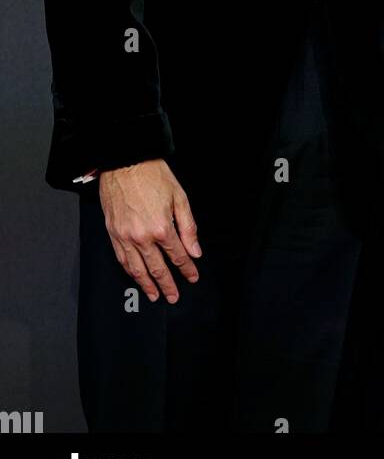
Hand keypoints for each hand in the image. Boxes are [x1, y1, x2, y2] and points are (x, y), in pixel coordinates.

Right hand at [99, 158, 201, 303]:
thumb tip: (195, 250)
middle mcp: (142, 236)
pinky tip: (136, 276)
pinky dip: (130, 271)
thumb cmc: (152, 175)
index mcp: (161, 227)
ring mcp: (125, 237)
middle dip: (168, 284)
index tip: (192, 277)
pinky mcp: (113, 233)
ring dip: (147, 284)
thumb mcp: (180, 197)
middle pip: (158, 268)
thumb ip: (189, 227)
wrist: (125, 162)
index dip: (187, 268)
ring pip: (137, 269)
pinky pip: (122, 259)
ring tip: (155, 295)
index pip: (178, 256)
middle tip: (174, 296)